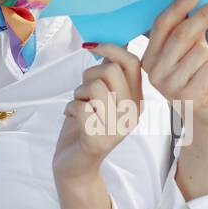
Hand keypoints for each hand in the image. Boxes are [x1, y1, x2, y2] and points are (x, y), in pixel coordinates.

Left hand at [54, 40, 144, 182]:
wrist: (76, 165)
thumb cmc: (86, 125)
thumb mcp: (101, 95)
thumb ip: (109, 73)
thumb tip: (110, 43)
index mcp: (137, 100)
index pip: (132, 62)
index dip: (110, 48)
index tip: (91, 46)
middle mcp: (133, 114)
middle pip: (110, 70)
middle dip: (88, 75)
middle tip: (82, 93)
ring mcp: (118, 128)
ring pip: (94, 87)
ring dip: (78, 93)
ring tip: (78, 106)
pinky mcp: (99, 140)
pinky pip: (81, 106)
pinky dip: (70, 107)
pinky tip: (72, 117)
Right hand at [142, 0, 207, 132]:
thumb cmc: (199, 80)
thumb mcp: (191, 51)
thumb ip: (189, 28)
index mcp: (150, 58)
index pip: (162, 25)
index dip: (178, 6)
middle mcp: (155, 73)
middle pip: (182, 34)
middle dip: (204, 15)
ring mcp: (169, 87)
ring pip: (200, 51)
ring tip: (206, 71)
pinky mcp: (187, 98)